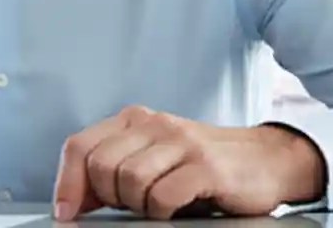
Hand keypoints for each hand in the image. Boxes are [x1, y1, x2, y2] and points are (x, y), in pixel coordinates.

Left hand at [52, 105, 326, 220]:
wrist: (266, 160)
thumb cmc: (202, 165)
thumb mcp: (154, 158)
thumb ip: (116, 169)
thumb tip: (75, 201)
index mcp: (134, 120)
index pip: (80, 146)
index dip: (67, 183)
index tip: (67, 213)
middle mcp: (155, 124)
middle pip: (101, 165)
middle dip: (109, 197)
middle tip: (132, 207)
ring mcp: (181, 142)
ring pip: (130, 180)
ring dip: (138, 205)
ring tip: (158, 206)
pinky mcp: (206, 165)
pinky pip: (163, 196)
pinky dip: (163, 212)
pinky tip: (177, 210)